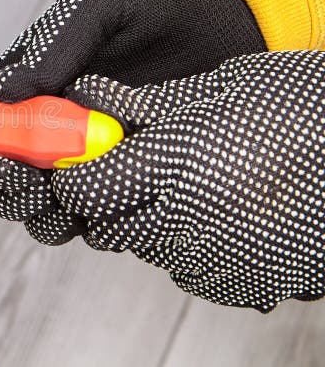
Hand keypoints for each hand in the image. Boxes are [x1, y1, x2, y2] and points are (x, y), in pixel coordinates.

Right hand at [0, 0, 265, 244]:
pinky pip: (97, 210)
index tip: (0, 158)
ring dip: (40, 212)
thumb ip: (57, 47)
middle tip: (33, 184)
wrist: (233, 1)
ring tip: (63, 203)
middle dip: (7, 187)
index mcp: (37, 74)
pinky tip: (101, 212)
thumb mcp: (106, 2)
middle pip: (5, 168)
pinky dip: (87, 222)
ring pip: (44, 199)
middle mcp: (57, 115)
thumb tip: (6, 93)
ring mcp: (92, 146)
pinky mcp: (131, 166)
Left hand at [53, 51, 324, 311]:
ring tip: (192, 185)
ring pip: (142, 248)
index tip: (82, 157)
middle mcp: (190, 220)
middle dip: (106, 200)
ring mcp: (217, 261)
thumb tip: (89, 102)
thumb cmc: (309, 109)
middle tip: (135, 170)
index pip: (82, 188)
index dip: (74, 173)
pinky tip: (220, 212)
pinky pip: (184, 267)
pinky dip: (186, 243)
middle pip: (104, 228)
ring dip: (146, 220)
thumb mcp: (224, 87)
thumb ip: (148, 106)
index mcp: (181, 162)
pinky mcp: (241, 286)